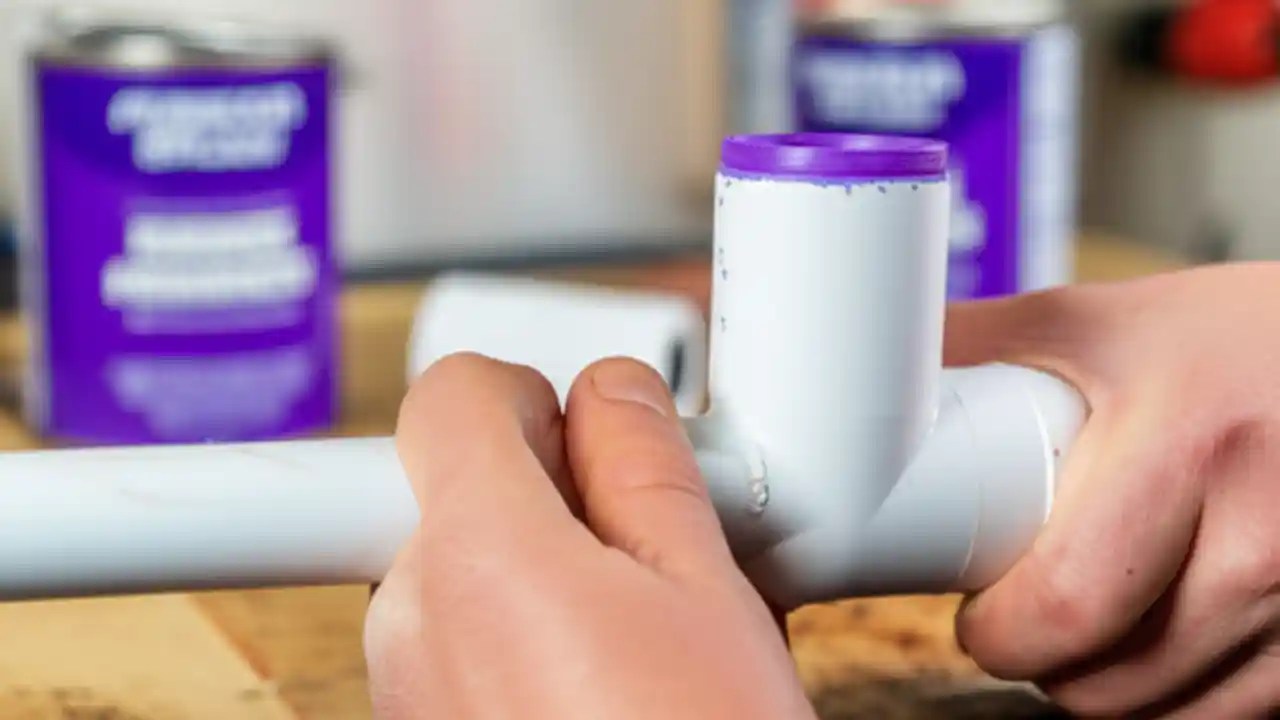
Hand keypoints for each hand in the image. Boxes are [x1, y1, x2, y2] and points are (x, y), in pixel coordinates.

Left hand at [364, 354, 813, 719]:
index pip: (451, 397)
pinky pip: (461, 645)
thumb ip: (645, 466)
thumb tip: (615, 392)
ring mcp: (407, 690)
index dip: (531, 397)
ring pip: (467, 572)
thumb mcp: (708, 597)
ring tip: (641, 639)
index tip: (588, 437)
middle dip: (552, 499)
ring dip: (544, 576)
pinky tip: (606, 689)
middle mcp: (411, 621)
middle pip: (462, 491)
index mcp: (478, 560)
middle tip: (649, 554)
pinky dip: (522, 641)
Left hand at [946, 263, 1279, 717]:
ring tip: (1088, 619)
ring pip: (1160, 715)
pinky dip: (1174, 694)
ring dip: (1103, 684)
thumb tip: (877, 362)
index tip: (979, 613)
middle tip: (1021, 614)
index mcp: (1189, 444)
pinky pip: (1227, 716)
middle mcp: (1265, 534)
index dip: (1001, 630)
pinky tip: (1156, 636)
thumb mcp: (1103, 322)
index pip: (1067, 603)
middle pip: (1105, 681)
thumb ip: (988, 344)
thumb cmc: (1228, 338)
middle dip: (1038, 659)